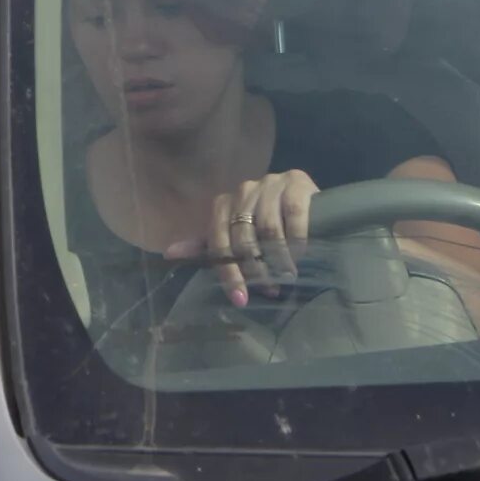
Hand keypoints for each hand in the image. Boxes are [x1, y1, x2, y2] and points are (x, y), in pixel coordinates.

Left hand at [165, 169, 317, 307]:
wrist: (310, 203)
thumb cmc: (269, 224)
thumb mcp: (236, 236)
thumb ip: (206, 245)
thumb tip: (169, 253)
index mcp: (224, 202)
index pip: (218, 240)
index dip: (228, 272)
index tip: (240, 298)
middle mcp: (244, 189)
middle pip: (243, 237)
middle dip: (255, 269)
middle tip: (269, 289)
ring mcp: (270, 183)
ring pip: (268, 230)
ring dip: (278, 259)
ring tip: (287, 275)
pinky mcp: (296, 183)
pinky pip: (292, 216)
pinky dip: (296, 240)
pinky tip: (301, 254)